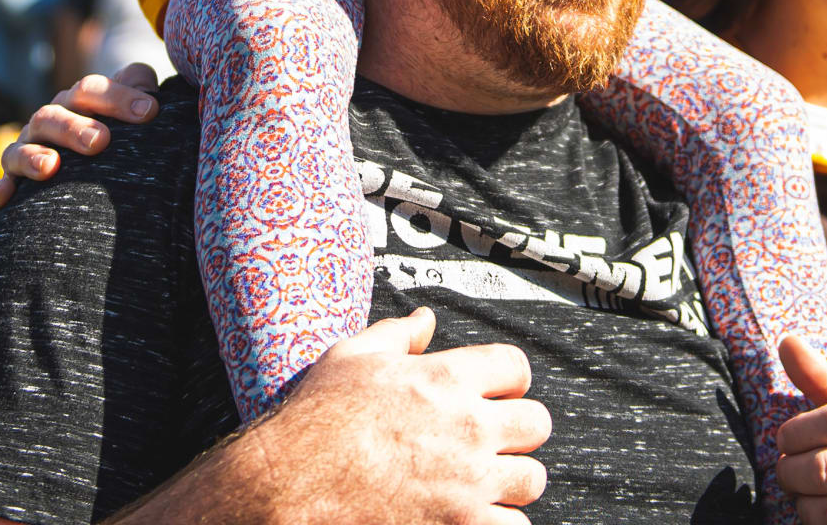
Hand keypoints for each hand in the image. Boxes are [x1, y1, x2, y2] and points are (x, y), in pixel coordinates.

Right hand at [0, 64, 159, 212]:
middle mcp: (47, 122)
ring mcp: (25, 152)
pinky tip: (4, 196)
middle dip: (74, 128)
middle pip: (53, 117)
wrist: (91, 162)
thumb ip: (140, 91)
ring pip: (19, 149)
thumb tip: (150, 95)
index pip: (91, 90)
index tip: (149, 111)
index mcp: (76, 101)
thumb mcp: (132, 109)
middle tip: (101, 141)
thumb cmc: (118, 130)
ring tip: (50, 166)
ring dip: (31, 157)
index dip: (118, 98)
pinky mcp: (10, 184)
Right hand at [187, 308, 550, 524]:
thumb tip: (424, 321)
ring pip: (531, 479)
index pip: (516, 367)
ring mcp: (468, 483)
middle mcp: (467, 428)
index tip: (494, 391)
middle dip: (518, 428)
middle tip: (493, 438)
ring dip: (513, 479)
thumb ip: (397, 335)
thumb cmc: (316, 420)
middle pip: (536, 423)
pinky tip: (476, 516)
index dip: (507, 378)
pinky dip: (500, 523)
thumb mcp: (352, 357)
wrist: (290, 486)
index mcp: (445, 378)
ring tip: (486, 481)